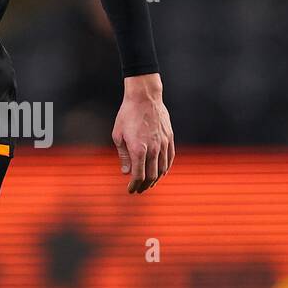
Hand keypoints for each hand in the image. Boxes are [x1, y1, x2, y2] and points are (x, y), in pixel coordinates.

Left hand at [112, 73, 173, 193]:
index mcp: (138, 149)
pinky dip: (166, 169)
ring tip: (149, 184)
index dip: (134, 185)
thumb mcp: (118, 134)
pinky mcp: (170, 139)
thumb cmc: (127, 115)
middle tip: (138, 190)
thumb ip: (123, 155)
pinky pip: (170, 159)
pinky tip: (161, 173)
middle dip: (144, 186)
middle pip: (152, 176)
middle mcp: (153, 149)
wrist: (144, 98)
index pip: (138, 175)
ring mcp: (164, 144)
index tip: (130, 190)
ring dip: (156, 180)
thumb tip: (126, 172)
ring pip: (162, 169)